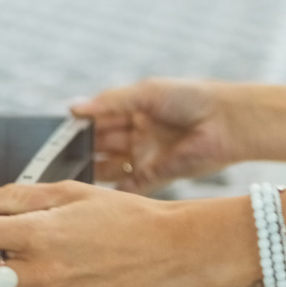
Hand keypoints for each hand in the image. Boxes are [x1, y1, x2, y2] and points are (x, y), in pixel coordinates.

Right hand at [71, 78, 244, 193]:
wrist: (229, 122)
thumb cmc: (192, 98)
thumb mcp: (146, 93)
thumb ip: (109, 102)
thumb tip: (73, 108)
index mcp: (132, 110)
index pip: (97, 119)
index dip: (78, 126)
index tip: (57, 134)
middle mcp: (136, 134)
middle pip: (99, 144)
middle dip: (81, 149)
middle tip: (58, 157)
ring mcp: (144, 156)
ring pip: (108, 166)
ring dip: (91, 170)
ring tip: (70, 175)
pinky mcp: (155, 176)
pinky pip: (127, 186)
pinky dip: (112, 190)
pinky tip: (94, 193)